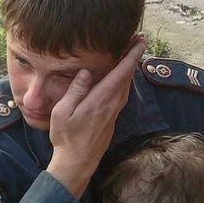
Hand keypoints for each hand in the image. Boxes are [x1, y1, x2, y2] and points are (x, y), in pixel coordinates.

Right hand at [46, 35, 145, 196]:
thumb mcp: (63, 112)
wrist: (77, 162)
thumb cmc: (66, 137)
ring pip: (127, 85)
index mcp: (100, 100)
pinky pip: (122, 94)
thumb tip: (86, 72)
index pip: (121, 72)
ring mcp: (113, 112)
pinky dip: (125, 81)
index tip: (140, 40)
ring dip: (130, 69)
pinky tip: (121, 79)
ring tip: (131, 55)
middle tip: (137, 40)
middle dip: (134, 57)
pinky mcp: (112, 118)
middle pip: (128, 76)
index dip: (132, 55)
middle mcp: (111, 104)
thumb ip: (75, 91)